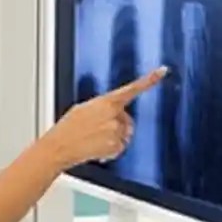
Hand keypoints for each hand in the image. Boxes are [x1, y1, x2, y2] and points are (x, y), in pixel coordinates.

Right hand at [43, 67, 166, 169]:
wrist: (59, 146)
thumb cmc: (67, 128)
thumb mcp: (82, 109)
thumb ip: (102, 108)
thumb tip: (113, 113)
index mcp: (106, 102)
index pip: (132, 88)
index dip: (149, 80)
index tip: (163, 71)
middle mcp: (114, 115)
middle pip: (127, 120)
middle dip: (117, 126)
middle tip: (96, 130)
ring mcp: (116, 131)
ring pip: (124, 135)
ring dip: (113, 139)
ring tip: (93, 140)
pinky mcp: (116, 145)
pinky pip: (120, 148)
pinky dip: (110, 150)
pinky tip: (96, 148)